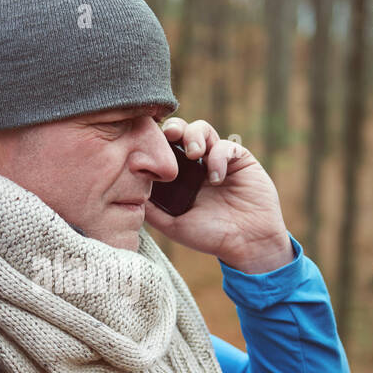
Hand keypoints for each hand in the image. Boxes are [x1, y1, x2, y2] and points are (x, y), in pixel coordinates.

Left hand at [146, 117, 294, 273]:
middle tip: (170, 135)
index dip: (157, 141)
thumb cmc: (210, 236)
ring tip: (193, 153)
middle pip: (182, 131)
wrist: (246, 244)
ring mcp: (218, 159)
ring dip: (194, 136)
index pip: (164, 148)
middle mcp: (198, 164)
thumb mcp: (173, 225)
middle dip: (174, 128)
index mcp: (180, 176)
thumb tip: (126, 192)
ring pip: (203, 130)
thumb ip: (152, 209)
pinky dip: (219, 157)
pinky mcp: (240, 159)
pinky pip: (226, 145)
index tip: (149, 143)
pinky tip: (216, 178)